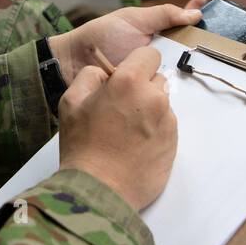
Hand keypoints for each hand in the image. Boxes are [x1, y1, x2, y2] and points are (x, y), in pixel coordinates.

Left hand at [48, 3, 202, 83]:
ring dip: (194, 66)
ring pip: (181, 70)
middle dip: (204, 45)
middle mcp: (158, 51)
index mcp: (156, 30)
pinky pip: (167, 88)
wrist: (75, 62)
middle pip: (188, 48)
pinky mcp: (147, 90)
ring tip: (216, 61)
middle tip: (226, 42)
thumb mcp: (133, 19)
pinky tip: (194, 84)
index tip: (212, 8)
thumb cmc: (102, 36)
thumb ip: (163, 15)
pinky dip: (178, 86)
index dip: (198, 16)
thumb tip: (194, 13)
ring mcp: (153, 71)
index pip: (183, 22)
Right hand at [58, 46, 176, 209]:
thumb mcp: (70, 102)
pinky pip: (166, 126)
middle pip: (157, 79)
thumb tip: (106, 73)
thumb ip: (90, 76)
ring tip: (127, 131)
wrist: (100, 190)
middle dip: (142, 87)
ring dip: (149, 110)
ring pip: (162, 104)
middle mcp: (155, 97)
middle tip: (121, 108)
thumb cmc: (83, 146)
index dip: (136, 63)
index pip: (149, 54)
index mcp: (130, 82)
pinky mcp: (175, 143)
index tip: (125, 77)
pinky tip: (136, 145)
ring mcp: (168, 121)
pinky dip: (155, 130)